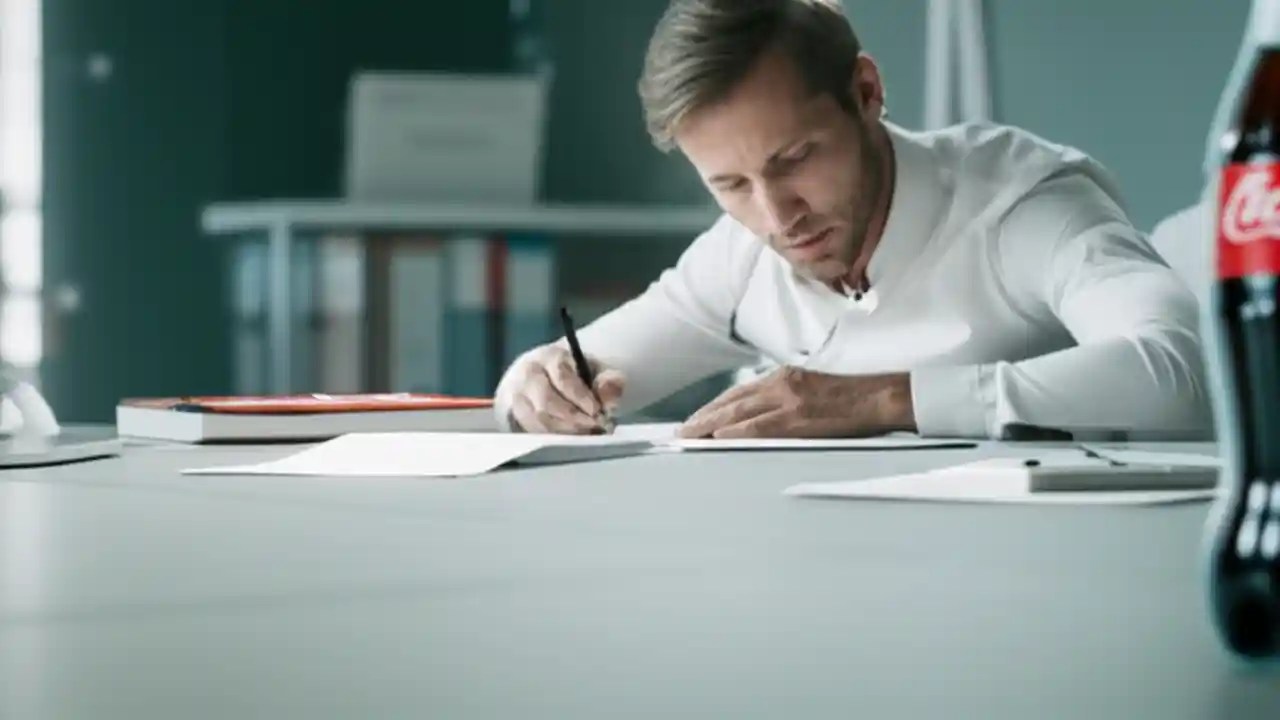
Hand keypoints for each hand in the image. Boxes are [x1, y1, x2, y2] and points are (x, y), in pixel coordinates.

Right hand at [502, 344, 625, 433]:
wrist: (546, 374)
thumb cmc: (575, 374)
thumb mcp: (596, 370)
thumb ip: (608, 382)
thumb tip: (608, 397)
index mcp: (549, 357)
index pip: (562, 378)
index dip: (581, 398)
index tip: (598, 412)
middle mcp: (527, 374)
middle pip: (546, 402)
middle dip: (573, 419)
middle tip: (594, 427)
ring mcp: (516, 394)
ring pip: (537, 420)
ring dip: (565, 431)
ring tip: (585, 433)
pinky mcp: (512, 413)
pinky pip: (531, 431)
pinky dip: (553, 437)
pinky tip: (570, 437)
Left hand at [678, 367, 914, 438]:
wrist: (883, 394)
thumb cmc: (855, 393)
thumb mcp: (815, 385)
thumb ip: (789, 394)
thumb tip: (766, 411)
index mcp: (785, 376)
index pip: (740, 393)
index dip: (715, 408)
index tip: (697, 420)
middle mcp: (781, 385)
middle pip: (732, 403)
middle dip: (704, 419)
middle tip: (682, 433)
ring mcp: (789, 401)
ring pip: (738, 415)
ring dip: (710, 428)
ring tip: (689, 439)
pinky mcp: (799, 417)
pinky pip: (759, 428)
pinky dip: (735, 434)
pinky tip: (718, 440)